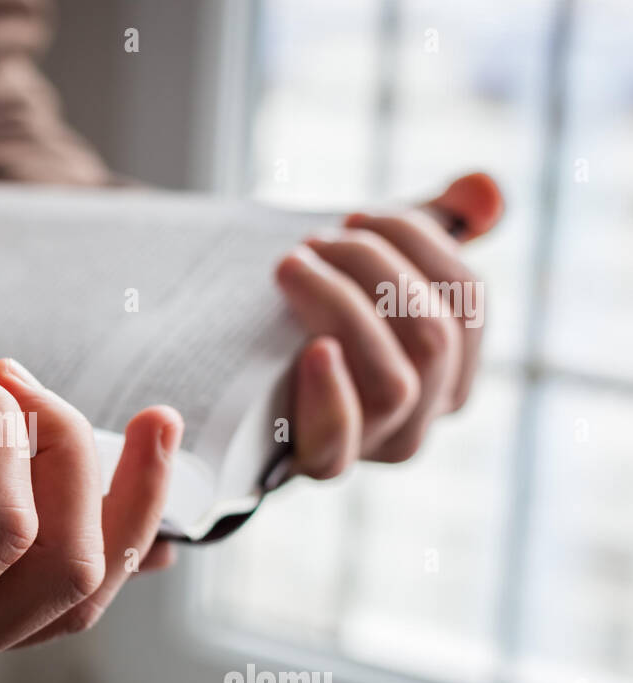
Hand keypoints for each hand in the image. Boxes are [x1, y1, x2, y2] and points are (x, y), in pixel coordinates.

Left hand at [275, 171, 504, 476]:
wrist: (228, 371)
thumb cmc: (310, 313)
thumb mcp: (370, 262)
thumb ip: (432, 223)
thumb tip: (485, 191)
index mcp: (451, 370)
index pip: (468, 302)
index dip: (418, 244)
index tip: (357, 216)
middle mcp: (424, 414)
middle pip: (434, 337)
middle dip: (374, 270)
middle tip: (314, 241)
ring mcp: (374, 443)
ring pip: (395, 382)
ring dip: (343, 310)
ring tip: (291, 267)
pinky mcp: (319, 460)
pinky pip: (340, 440)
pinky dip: (331, 391)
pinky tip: (313, 348)